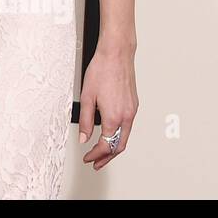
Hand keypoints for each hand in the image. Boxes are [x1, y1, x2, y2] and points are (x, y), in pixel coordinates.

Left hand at [78, 40, 137, 170]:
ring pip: (125, 137)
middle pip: (118, 146)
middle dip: (107, 158)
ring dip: (113, 147)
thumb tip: (83, 137)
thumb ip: (85, 120)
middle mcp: (126, 116)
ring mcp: (132, 110)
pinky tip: (110, 134)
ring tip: (102, 152)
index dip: (95, 155)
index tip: (87, 157)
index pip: (105, 145)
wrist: (117, 54)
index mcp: (114, 116)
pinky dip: (119, 135)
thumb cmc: (102, 70)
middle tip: (95, 163)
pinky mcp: (134, 105)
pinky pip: (127, 127)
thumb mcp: (87, 97)